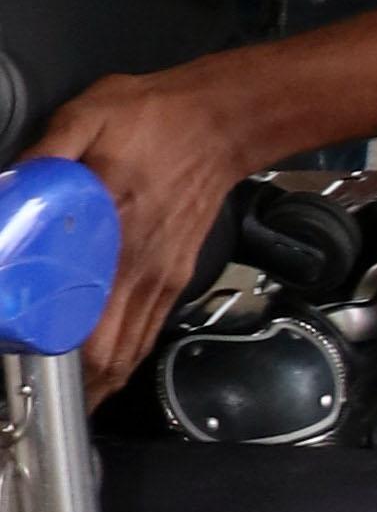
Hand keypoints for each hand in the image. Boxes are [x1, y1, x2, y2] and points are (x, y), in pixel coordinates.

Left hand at [41, 56, 282, 393]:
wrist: (222, 122)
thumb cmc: (159, 119)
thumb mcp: (89, 115)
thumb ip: (48, 150)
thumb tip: (9, 180)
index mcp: (117, 231)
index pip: (88, 319)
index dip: (58, 354)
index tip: (28, 359)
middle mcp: (141, 266)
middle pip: (108, 354)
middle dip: (76, 387)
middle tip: (41, 390)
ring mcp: (162, 276)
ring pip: (130, 352)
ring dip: (100, 382)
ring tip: (71, 396)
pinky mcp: (175, 275)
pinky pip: (148, 332)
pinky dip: (125, 359)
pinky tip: (105, 367)